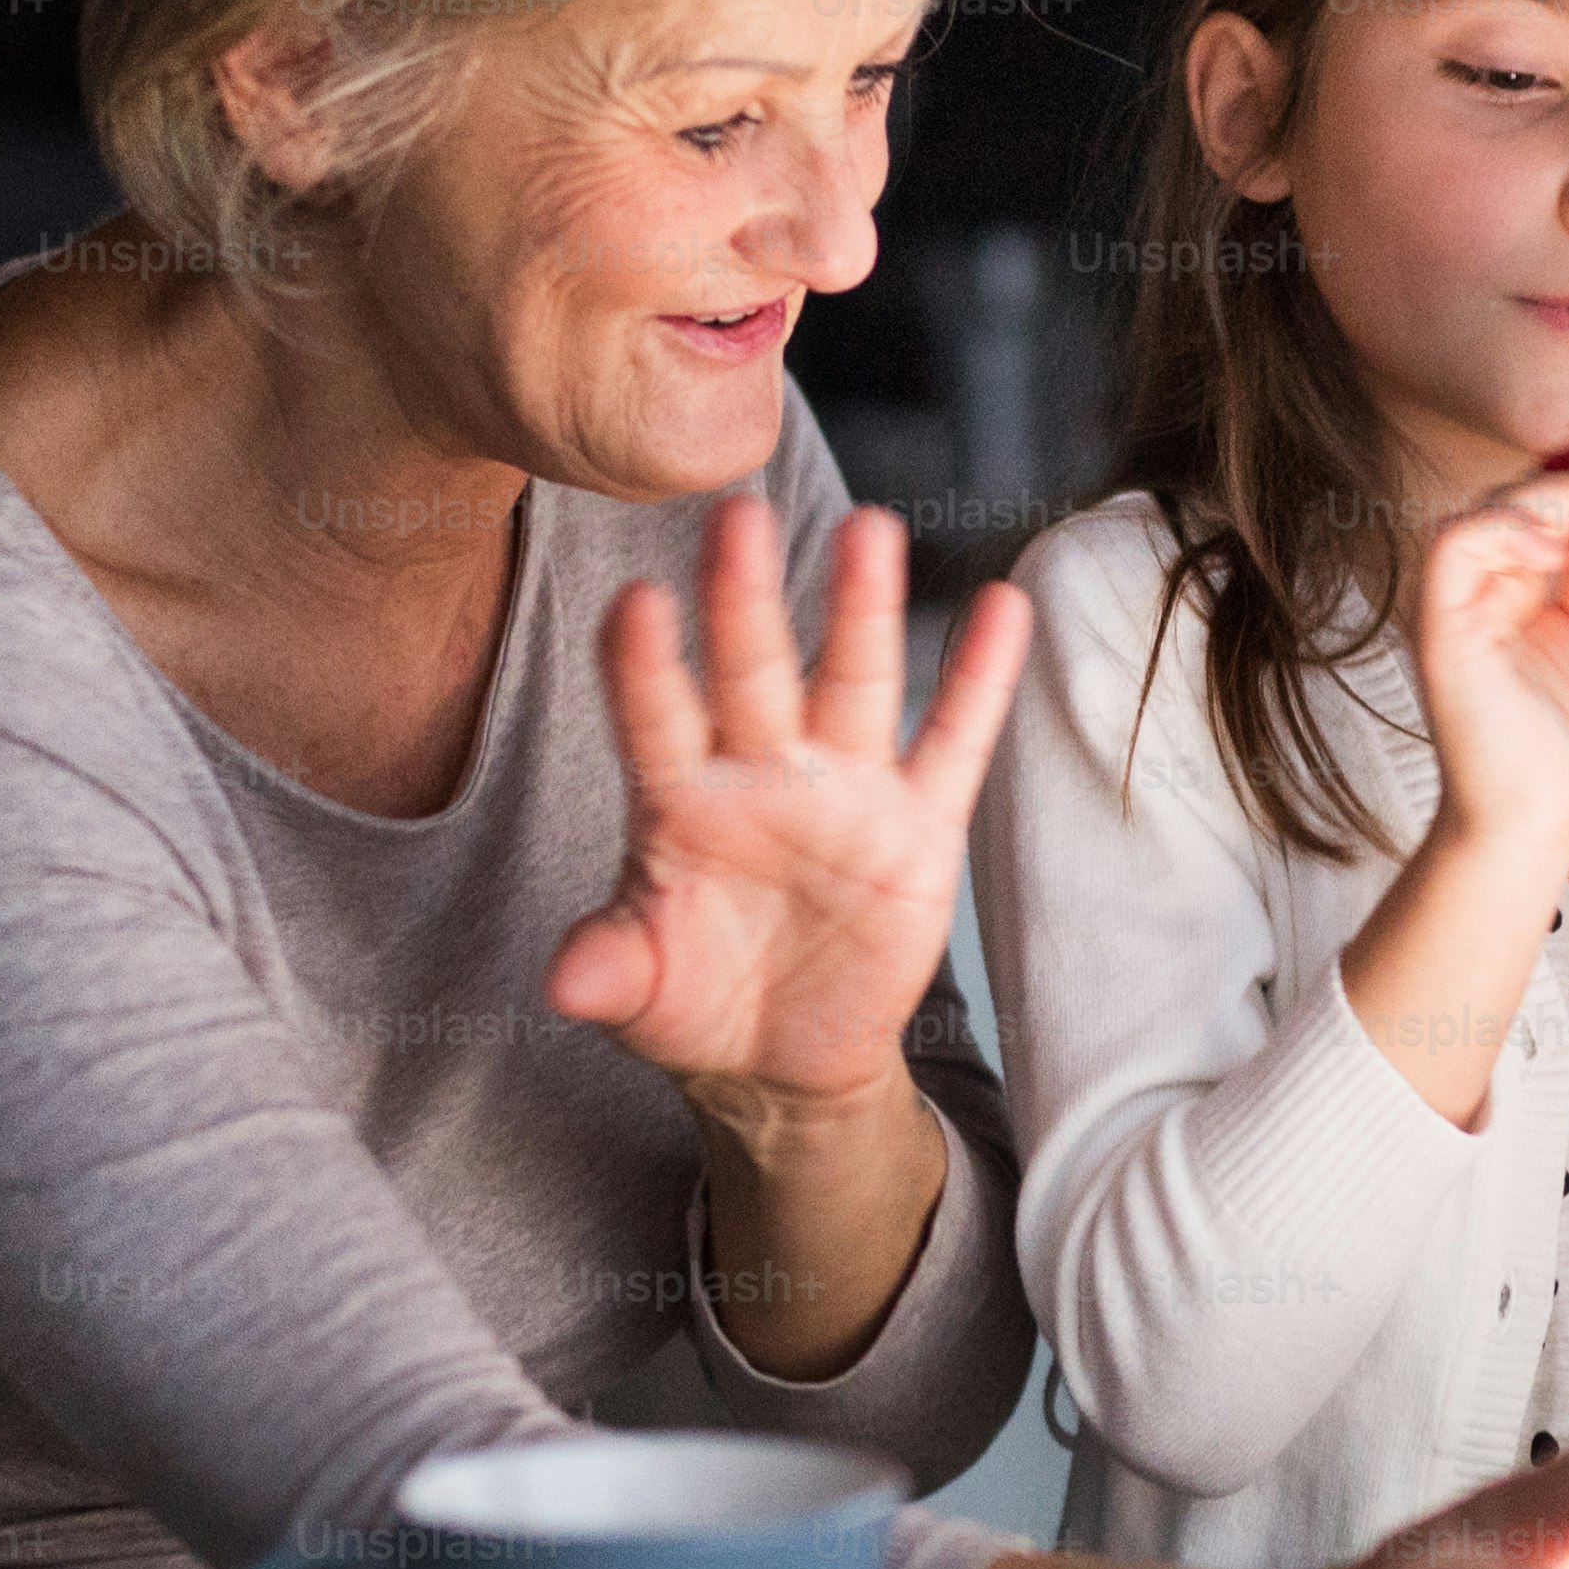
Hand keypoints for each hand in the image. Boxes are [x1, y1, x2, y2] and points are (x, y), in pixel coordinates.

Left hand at [547, 498, 1028, 1138]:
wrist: (783, 1057)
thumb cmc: (693, 999)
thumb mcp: (642, 994)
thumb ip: (610, 969)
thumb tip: (565, 981)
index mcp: (678, 800)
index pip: (654, 717)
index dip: (642, 666)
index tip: (635, 602)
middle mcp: (761, 770)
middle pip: (752, 669)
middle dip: (745, 595)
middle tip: (738, 511)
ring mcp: (845, 787)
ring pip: (855, 680)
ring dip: (863, 606)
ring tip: (870, 527)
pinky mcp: (921, 824)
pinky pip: (954, 742)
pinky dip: (980, 676)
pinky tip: (1003, 606)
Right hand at [1402, 444, 1568, 866]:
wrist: (1535, 814)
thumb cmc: (1561, 735)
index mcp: (1515, 576)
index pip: (1555, 500)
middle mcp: (1481, 577)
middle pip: (1534, 494)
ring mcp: (1456, 597)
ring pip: (1500, 505)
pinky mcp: (1439, 624)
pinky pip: (1456, 546)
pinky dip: (1506, 531)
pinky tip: (1557, 546)